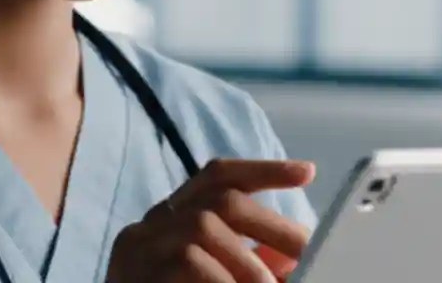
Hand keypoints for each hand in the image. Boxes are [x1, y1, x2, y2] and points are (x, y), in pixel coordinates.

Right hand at [106, 158, 315, 281]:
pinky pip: (186, 262)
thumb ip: (248, 265)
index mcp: (172, 220)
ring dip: (248, 261)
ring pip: (202, 225)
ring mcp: (138, 247)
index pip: (217, 176)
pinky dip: (222, 280)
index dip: (263, 170)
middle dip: (271, 224)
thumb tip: (291, 254)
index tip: (307, 173)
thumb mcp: (217, 281)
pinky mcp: (132, 272)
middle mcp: (151, 225)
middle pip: (218, 199)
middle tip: (308, 253)